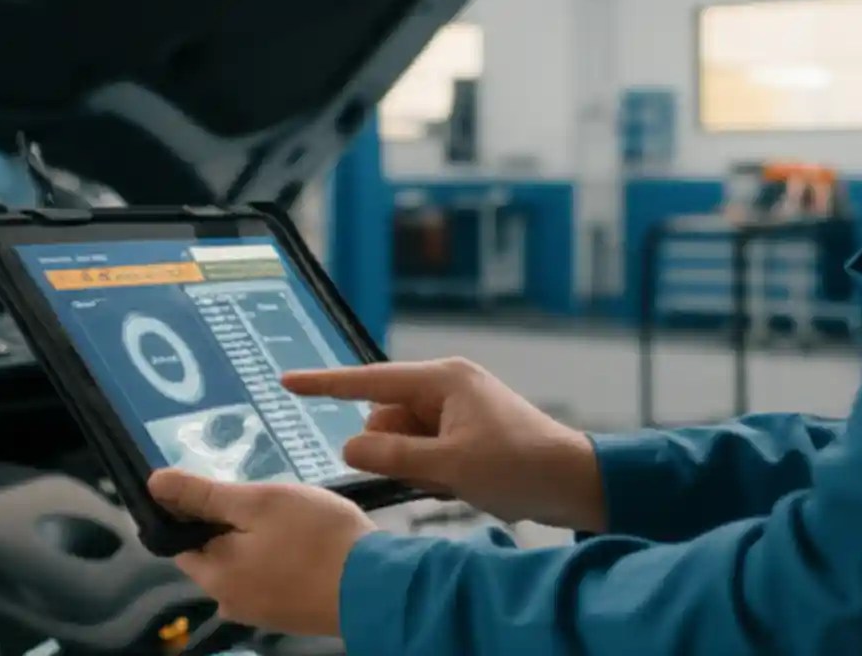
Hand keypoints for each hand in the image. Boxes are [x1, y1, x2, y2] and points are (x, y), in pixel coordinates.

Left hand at [147, 469, 376, 635]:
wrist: (377, 586)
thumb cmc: (316, 537)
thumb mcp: (260, 502)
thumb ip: (205, 494)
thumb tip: (153, 483)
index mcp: (214, 575)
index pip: (180, 539)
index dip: (194, 509)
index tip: (225, 488)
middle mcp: (229, 602)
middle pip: (215, 554)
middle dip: (234, 525)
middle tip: (270, 501)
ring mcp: (261, 613)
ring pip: (245, 566)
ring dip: (259, 542)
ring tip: (293, 519)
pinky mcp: (290, 615)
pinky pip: (271, 580)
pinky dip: (281, 560)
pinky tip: (307, 544)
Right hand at [283, 358, 606, 531]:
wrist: (574, 481)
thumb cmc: (520, 466)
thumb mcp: (450, 465)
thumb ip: (393, 454)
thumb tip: (349, 445)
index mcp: (443, 379)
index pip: (370, 381)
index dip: (325, 384)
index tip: (287, 380)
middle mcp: (446, 386)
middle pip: (385, 417)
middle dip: (395, 449)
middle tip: (435, 471)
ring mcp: (455, 409)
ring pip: (402, 437)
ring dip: (415, 463)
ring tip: (454, 478)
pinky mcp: (463, 431)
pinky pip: (423, 449)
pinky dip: (430, 469)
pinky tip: (460, 482)